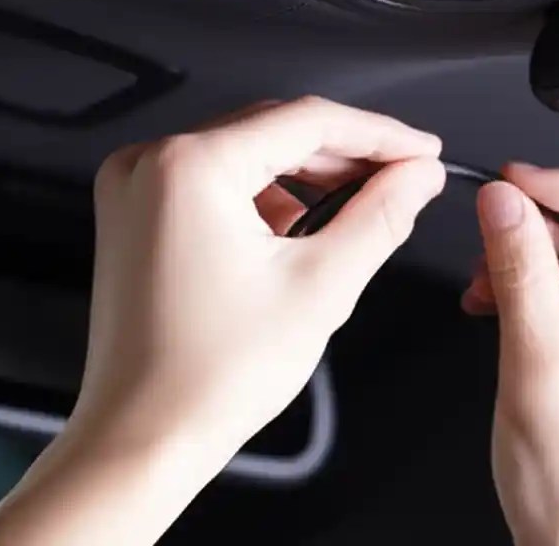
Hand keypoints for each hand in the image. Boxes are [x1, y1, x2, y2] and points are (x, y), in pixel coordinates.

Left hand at [0, 97, 443, 545]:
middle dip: (346, 155)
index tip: (422, 152)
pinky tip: (304, 229)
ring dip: (308, 176)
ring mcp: (136, 188)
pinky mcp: (137, 215)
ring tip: (363, 206)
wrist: (145, 437)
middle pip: (275, 129)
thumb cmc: (210, 377)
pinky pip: (216, 182)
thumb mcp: (322, 286)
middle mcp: (151, 163)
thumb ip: (379, 217)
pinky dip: (266, 198)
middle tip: (406, 177)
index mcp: (190, 167)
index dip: (379, 135)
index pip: (308, 121)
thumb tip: (417, 177)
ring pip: (247, 154)